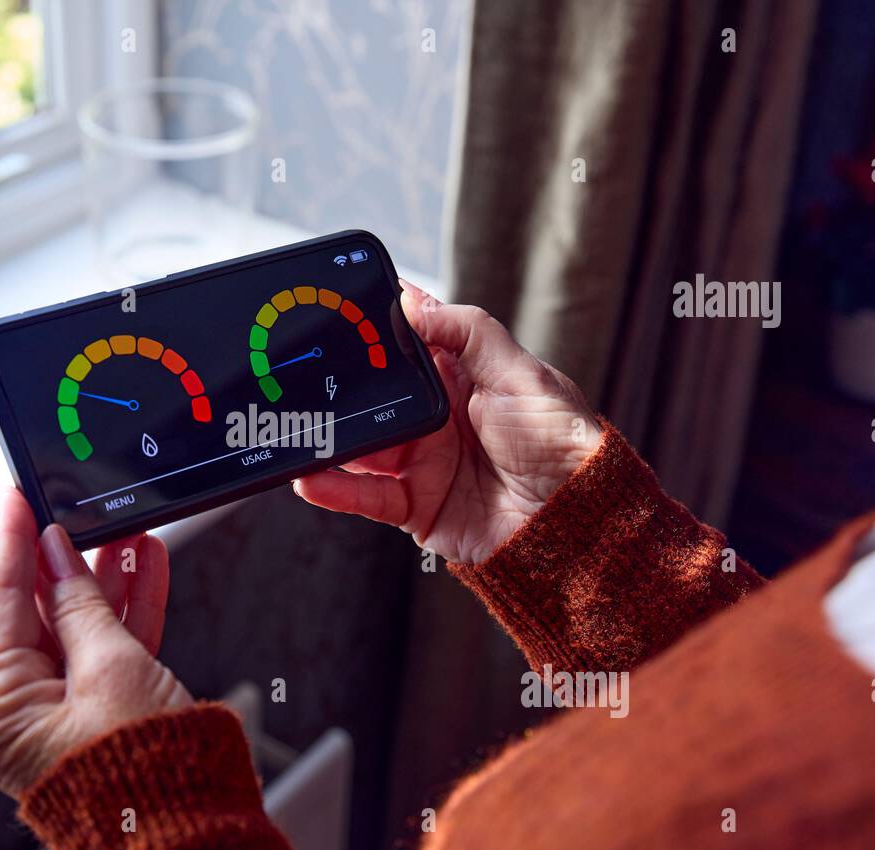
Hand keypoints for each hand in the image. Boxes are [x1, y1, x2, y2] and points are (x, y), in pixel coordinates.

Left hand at [0, 487, 191, 798]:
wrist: (191, 831)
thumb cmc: (144, 776)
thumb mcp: (111, 667)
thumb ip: (80, 602)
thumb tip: (55, 553)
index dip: (10, 542)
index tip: (13, 498)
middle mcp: (11, 714)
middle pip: (33, 611)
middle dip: (65, 557)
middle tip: (77, 508)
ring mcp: (52, 714)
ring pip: (74, 624)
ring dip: (102, 579)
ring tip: (127, 532)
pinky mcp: (90, 714)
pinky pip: (100, 649)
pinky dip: (122, 612)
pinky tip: (143, 569)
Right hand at [294, 281, 601, 563]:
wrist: (575, 522)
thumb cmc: (561, 442)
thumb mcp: (522, 374)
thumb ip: (468, 333)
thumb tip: (412, 303)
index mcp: (459, 376)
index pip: (405, 342)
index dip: (372, 326)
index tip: (335, 306)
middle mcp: (433, 417)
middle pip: (372, 394)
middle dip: (339, 384)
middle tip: (303, 372)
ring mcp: (420, 461)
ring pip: (360, 445)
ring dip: (328, 437)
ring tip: (299, 427)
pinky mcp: (413, 505)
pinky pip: (365, 496)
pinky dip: (335, 489)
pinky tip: (310, 477)